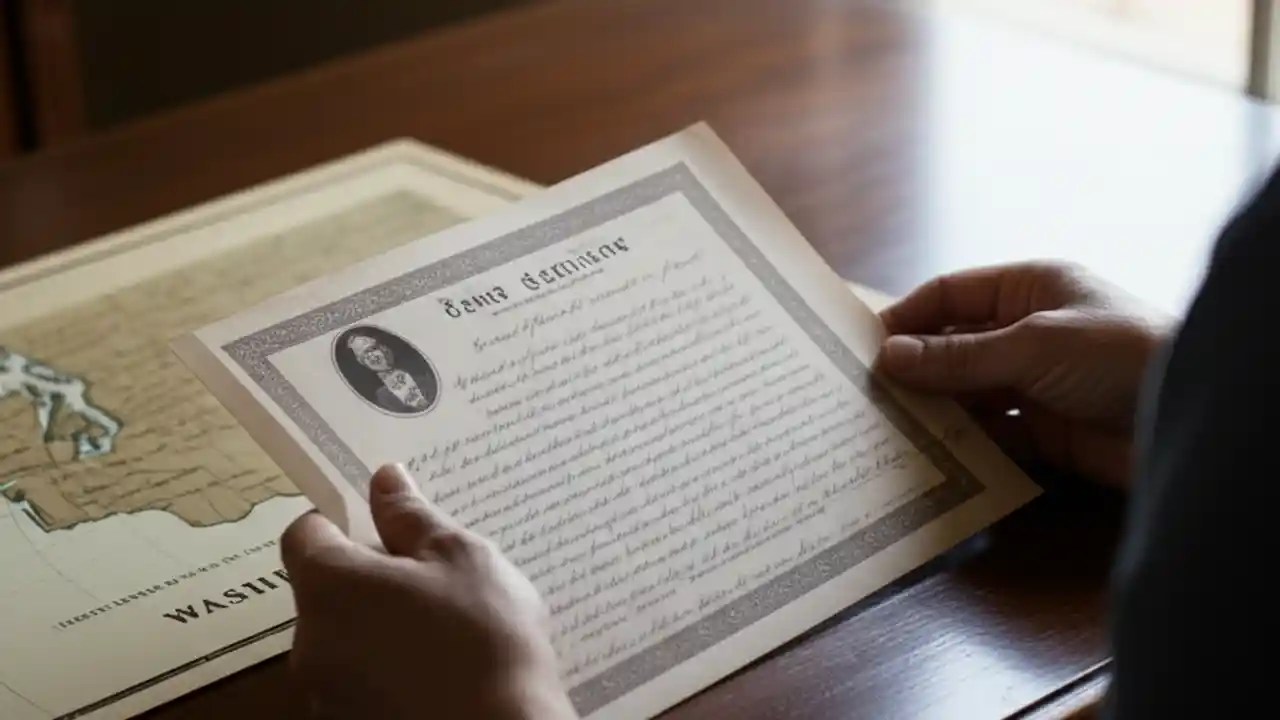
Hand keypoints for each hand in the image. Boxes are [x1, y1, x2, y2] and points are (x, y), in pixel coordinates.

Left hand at [281, 464, 576, 719]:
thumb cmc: (483, 639)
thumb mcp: (460, 557)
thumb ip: (412, 517)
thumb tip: (384, 480)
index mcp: (329, 586)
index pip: (304, 534)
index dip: (341, 522)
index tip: (387, 528)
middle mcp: (310, 641)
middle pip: (326, 590)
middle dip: (373, 578)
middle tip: (437, 581)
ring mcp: (324, 692)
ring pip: (345, 637)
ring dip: (382, 625)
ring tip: (447, 631)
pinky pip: (360, 680)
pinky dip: (390, 668)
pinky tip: (440, 670)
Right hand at [874, 261, 1171, 487]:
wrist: (1184, 416)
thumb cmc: (1120, 354)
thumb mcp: (1032, 345)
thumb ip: (959, 355)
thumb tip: (890, 356)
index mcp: (1031, 288)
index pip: (953, 294)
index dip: (908, 316)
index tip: (866, 346)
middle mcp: (1030, 331)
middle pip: (956, 346)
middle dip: (916, 367)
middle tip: (867, 392)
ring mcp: (1039, 382)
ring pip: (970, 392)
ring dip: (937, 408)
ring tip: (888, 426)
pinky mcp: (1048, 430)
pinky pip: (993, 434)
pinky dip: (965, 443)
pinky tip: (930, 453)